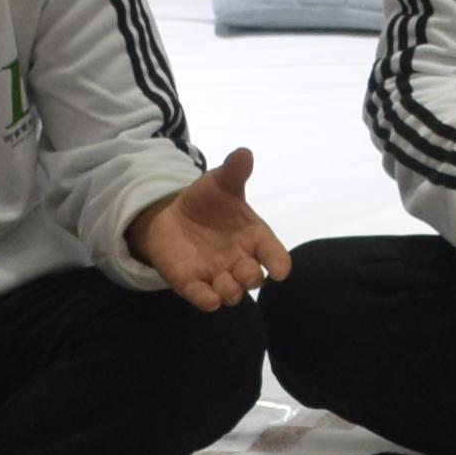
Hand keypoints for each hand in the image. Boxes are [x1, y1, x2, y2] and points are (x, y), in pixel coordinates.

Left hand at [129, 148, 292, 311]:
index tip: (281, 271)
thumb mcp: (219, 183)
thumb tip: (244, 153)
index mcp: (254, 237)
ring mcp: (216, 274)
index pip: (274, 254)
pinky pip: (202, 297)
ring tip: (226, 286)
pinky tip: (209, 301)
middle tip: (245, 271)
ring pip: (231, 293)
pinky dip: (207, 301)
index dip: (279, 263)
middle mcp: (239, 260)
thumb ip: (234, 172)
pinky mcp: (192, 283)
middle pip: (253, 278)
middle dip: (251, 278)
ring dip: (231, 292)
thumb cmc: (208, 202)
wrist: (174, 216)